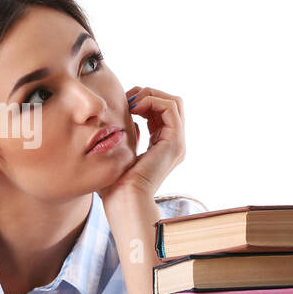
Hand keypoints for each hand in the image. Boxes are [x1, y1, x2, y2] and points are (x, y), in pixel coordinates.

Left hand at [98, 85, 185, 208]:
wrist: (123, 200)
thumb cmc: (115, 183)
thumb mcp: (121, 153)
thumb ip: (127, 137)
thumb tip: (130, 124)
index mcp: (163, 145)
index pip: (161, 111)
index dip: (143, 100)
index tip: (123, 103)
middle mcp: (174, 143)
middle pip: (171, 103)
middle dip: (148, 94)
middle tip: (128, 99)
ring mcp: (177, 143)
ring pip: (174, 101)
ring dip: (150, 95)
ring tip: (132, 103)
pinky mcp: (175, 142)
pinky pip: (170, 107)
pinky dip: (152, 100)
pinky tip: (134, 108)